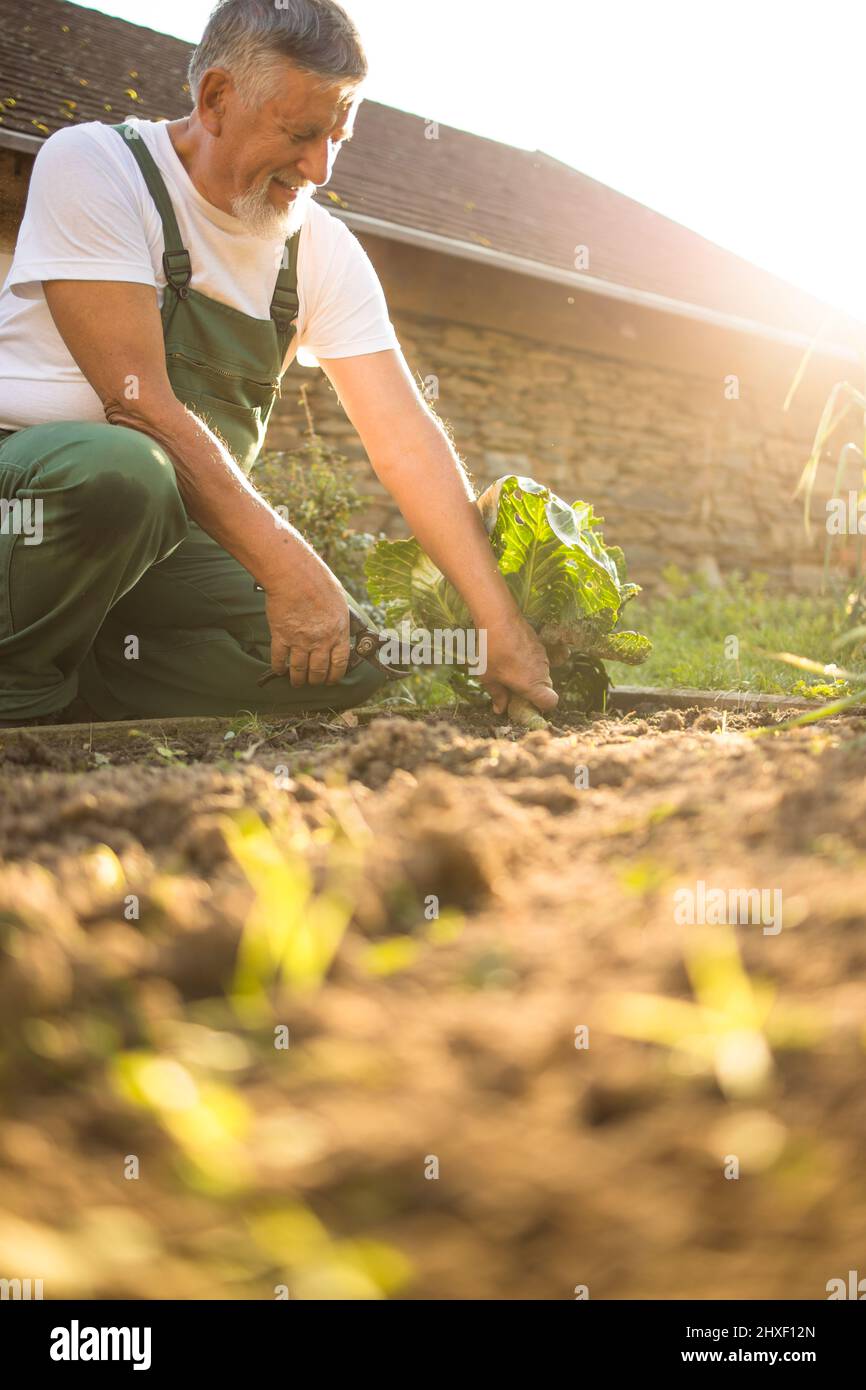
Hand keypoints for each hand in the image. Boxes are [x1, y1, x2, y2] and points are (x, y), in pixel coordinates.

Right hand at [265, 554, 349, 686]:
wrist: (294, 575)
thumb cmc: (318, 581)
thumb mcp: (339, 602)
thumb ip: (339, 620)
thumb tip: (340, 630)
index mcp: (338, 632)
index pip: (339, 663)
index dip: (335, 676)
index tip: (331, 679)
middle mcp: (320, 641)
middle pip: (318, 671)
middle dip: (316, 680)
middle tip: (313, 681)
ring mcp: (300, 640)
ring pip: (299, 669)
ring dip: (297, 679)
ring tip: (296, 682)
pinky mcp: (281, 636)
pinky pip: (279, 659)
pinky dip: (279, 667)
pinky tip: (280, 670)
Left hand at [477, 612, 558, 715]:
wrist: (499, 619)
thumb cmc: (492, 652)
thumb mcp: (489, 678)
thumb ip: (497, 695)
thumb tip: (500, 710)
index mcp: (532, 685)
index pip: (551, 702)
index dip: (542, 706)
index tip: (527, 704)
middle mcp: (542, 672)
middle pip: (545, 688)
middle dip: (532, 692)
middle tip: (513, 688)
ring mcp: (543, 657)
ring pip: (541, 673)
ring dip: (530, 676)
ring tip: (508, 668)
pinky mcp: (539, 644)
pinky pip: (538, 660)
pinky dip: (529, 663)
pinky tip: (511, 655)